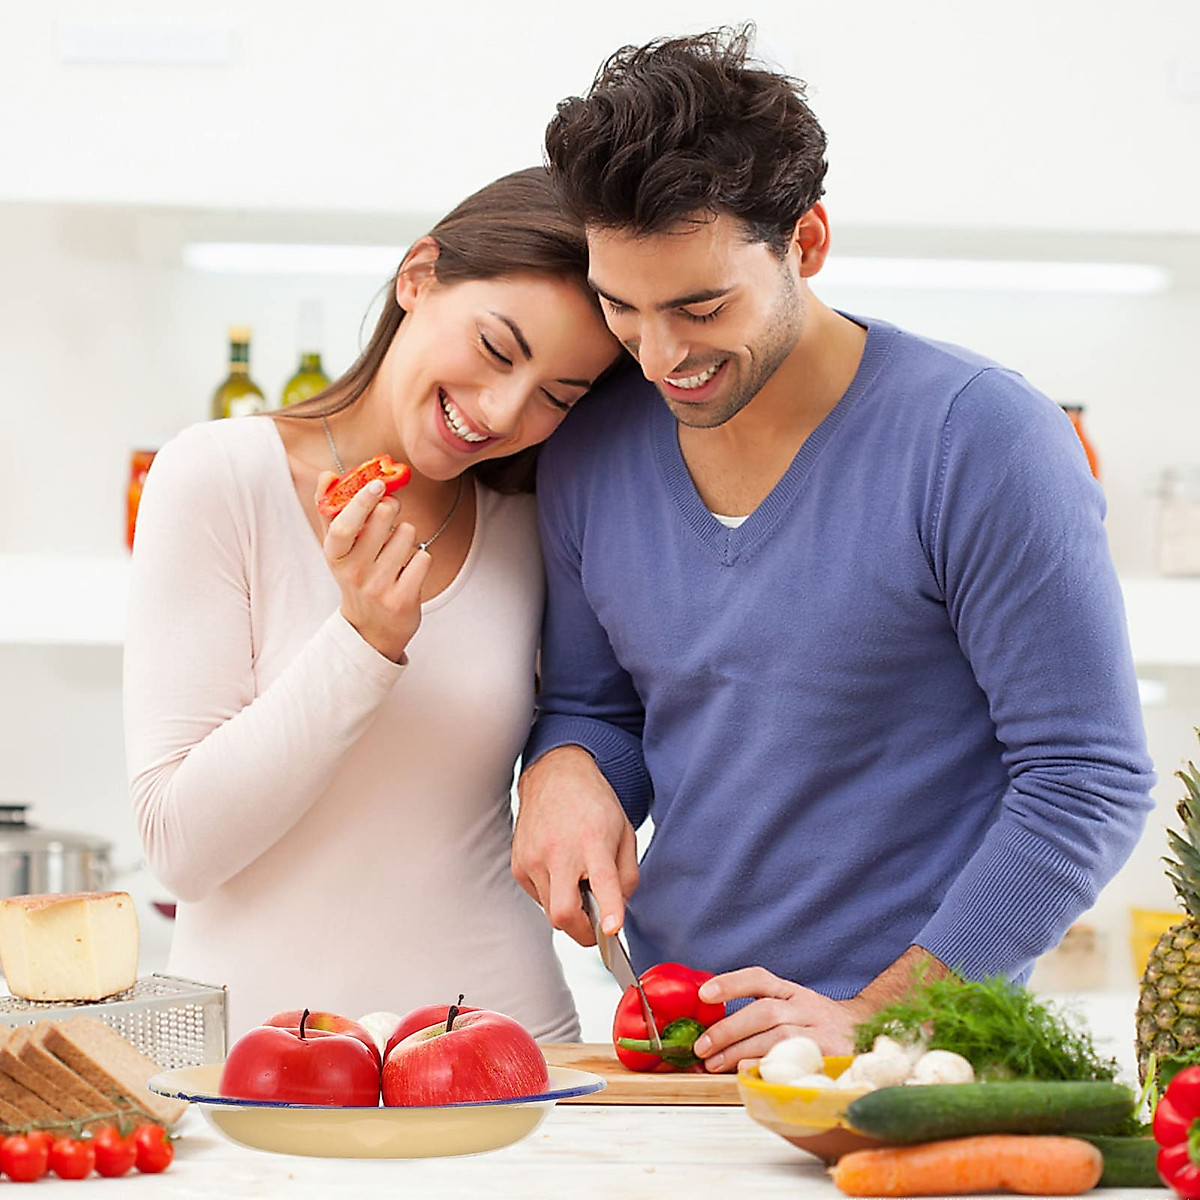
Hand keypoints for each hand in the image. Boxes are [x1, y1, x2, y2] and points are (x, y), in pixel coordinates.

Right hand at [317, 472, 431, 662]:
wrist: (371, 628)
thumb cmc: (356, 577)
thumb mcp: (338, 550)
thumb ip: (332, 512)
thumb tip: (327, 475)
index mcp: (335, 555)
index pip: (344, 524)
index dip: (362, 500)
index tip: (378, 483)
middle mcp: (354, 572)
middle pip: (385, 517)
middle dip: (393, 508)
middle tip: (391, 513)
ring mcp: (379, 588)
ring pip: (408, 534)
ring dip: (407, 537)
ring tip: (396, 552)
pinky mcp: (403, 599)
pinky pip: (423, 557)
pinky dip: (420, 559)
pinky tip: (408, 571)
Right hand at [512, 746, 638, 945]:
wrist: (556, 775)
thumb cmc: (593, 804)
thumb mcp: (625, 833)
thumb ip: (627, 877)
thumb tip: (617, 912)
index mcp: (592, 840)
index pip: (602, 881)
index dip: (609, 909)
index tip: (611, 930)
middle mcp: (559, 851)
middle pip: (564, 914)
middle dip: (582, 933)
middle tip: (596, 925)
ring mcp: (533, 859)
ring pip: (551, 912)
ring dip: (569, 910)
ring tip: (578, 880)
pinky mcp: (519, 865)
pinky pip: (539, 898)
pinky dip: (554, 895)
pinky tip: (561, 871)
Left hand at [689, 967, 872, 1071]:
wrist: (867, 1033)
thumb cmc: (816, 1025)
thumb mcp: (792, 1008)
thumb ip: (760, 1013)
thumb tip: (712, 1029)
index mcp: (792, 992)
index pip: (759, 979)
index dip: (731, 984)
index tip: (704, 994)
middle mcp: (806, 1007)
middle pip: (765, 1012)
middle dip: (729, 1029)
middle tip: (703, 1046)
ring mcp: (821, 1032)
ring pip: (778, 1037)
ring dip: (742, 1051)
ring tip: (715, 1063)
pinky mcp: (832, 1057)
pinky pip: (797, 1062)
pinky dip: (770, 1066)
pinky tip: (749, 1072)